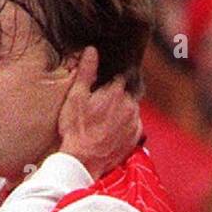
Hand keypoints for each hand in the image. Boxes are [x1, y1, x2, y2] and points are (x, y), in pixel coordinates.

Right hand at [57, 47, 141, 179]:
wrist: (83, 160)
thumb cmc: (76, 129)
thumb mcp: (76, 98)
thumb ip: (86, 72)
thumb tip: (92, 50)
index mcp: (116, 91)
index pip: (120, 75)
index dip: (110, 81)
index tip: (101, 88)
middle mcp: (130, 104)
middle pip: (127, 92)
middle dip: (116, 96)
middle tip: (99, 107)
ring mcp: (134, 121)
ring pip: (131, 108)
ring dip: (121, 110)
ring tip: (103, 121)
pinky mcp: (135, 136)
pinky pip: (133, 124)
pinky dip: (124, 125)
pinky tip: (110, 131)